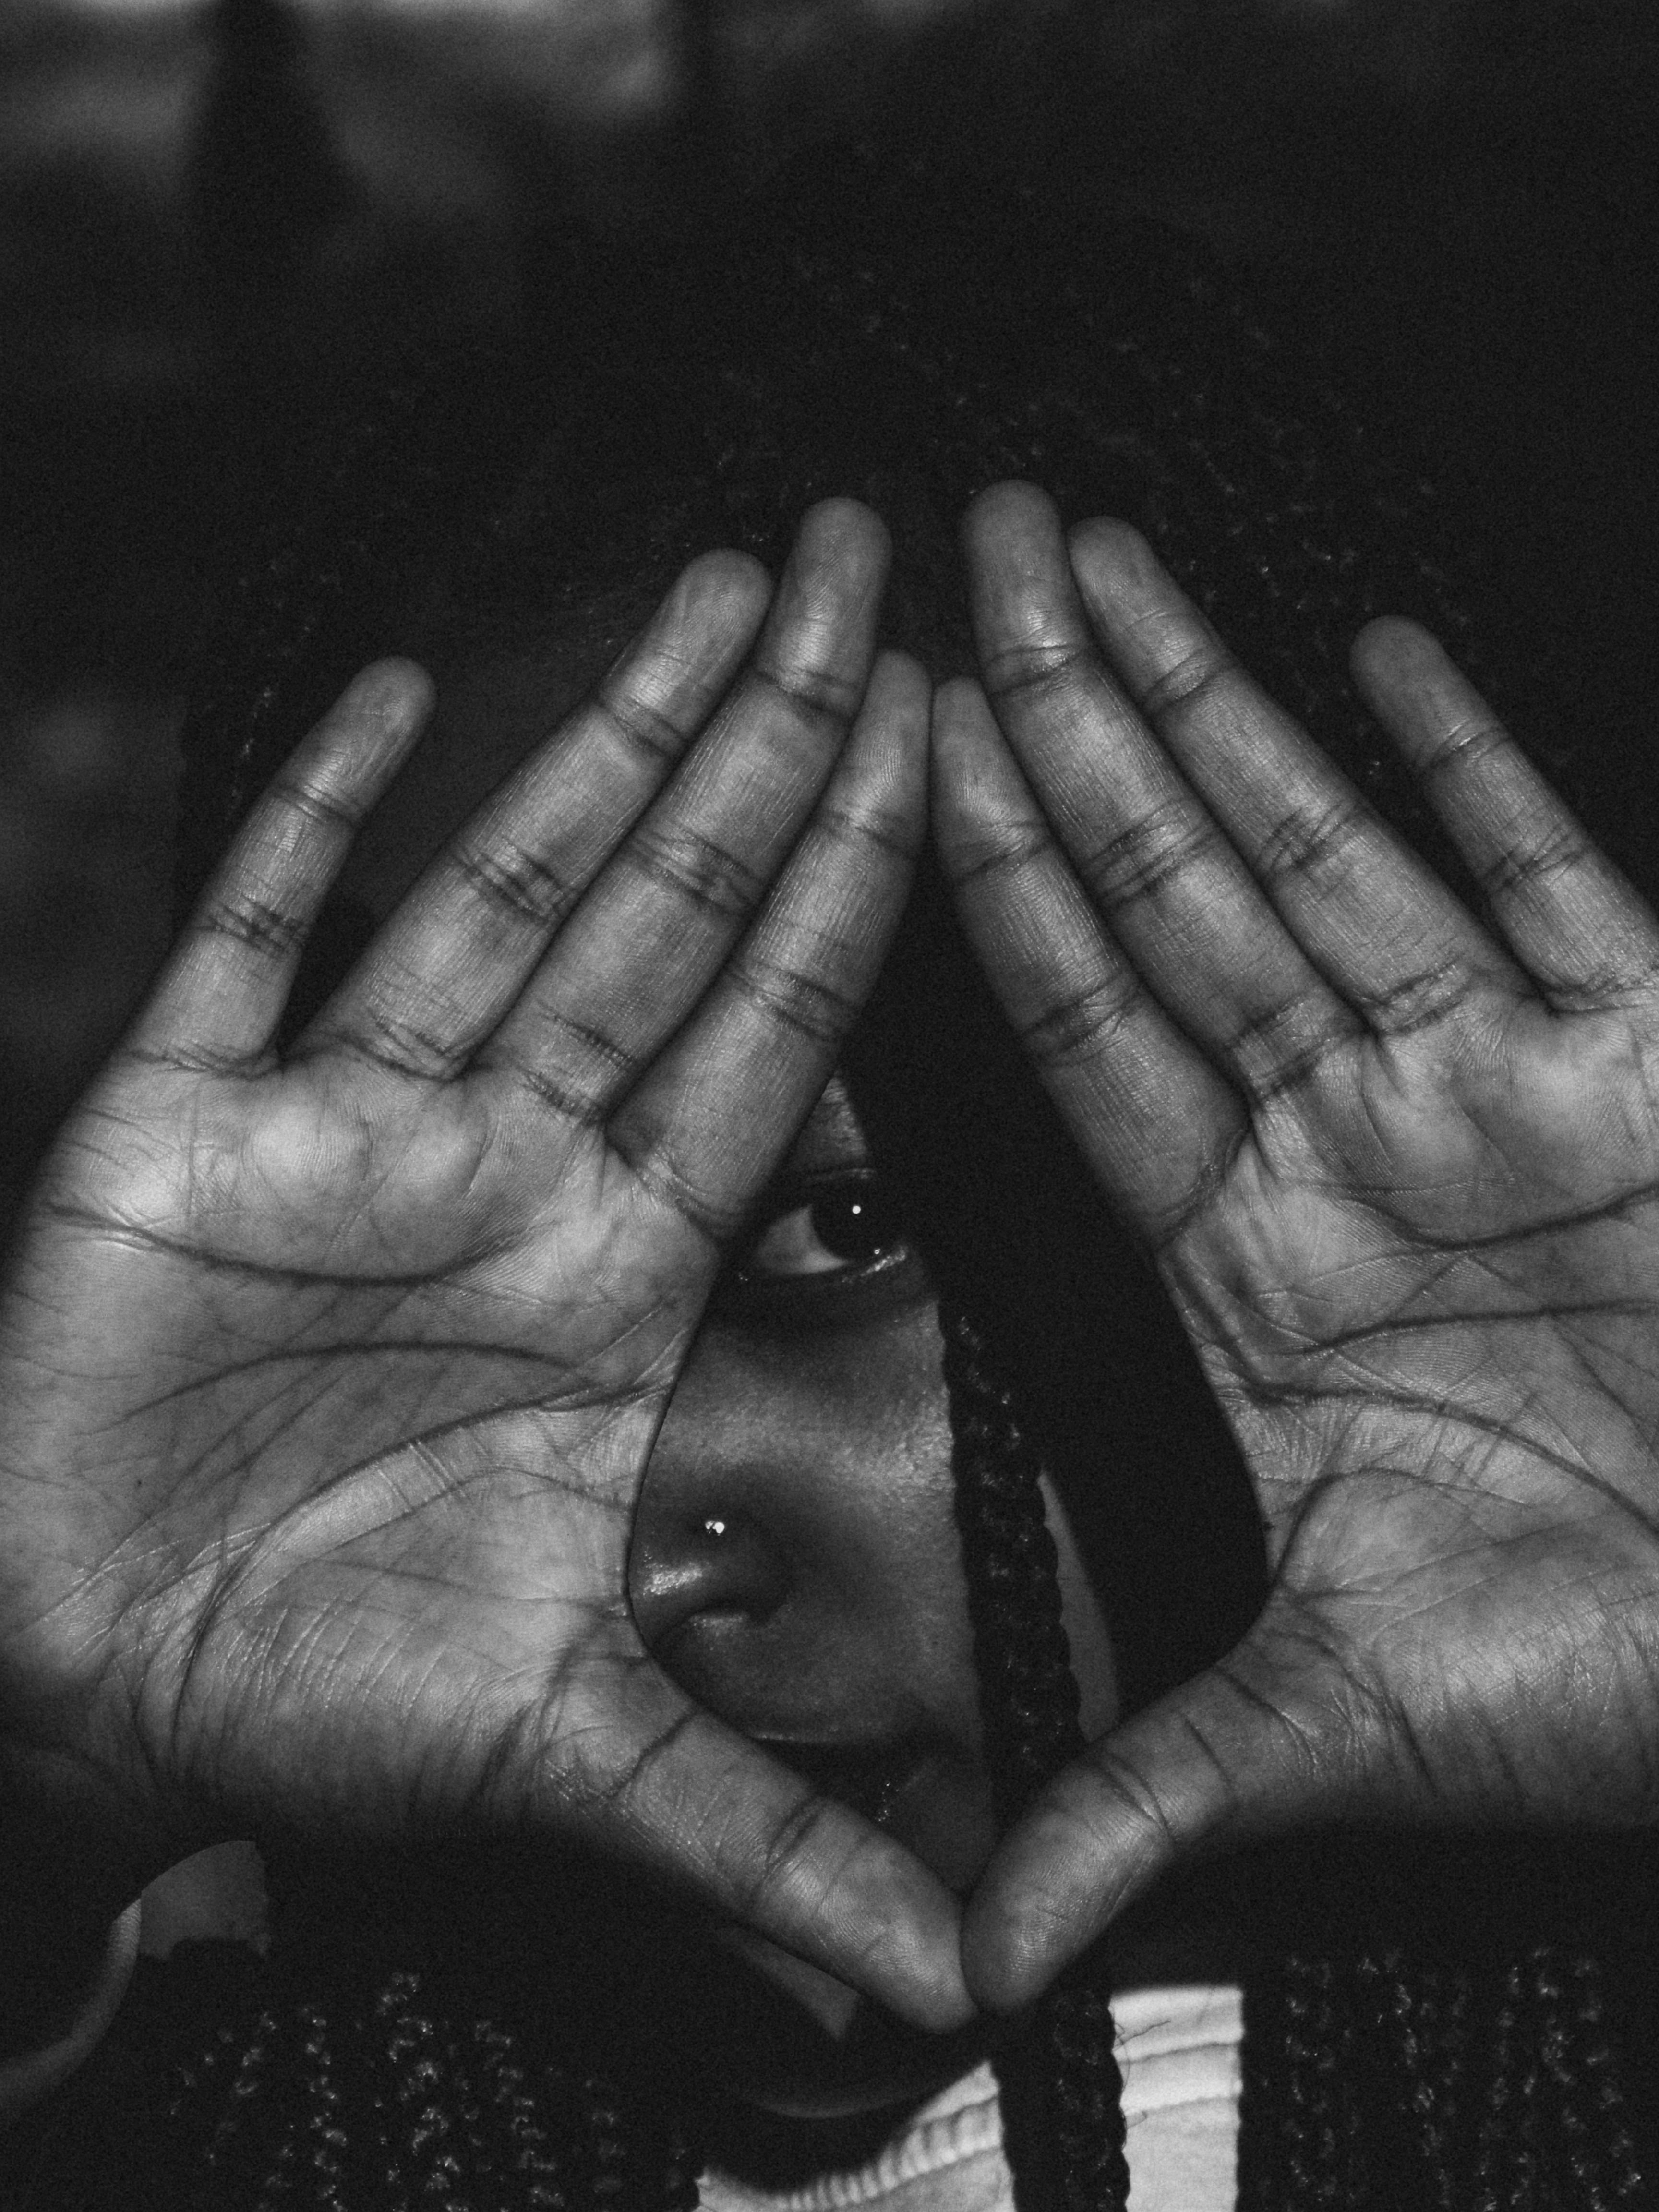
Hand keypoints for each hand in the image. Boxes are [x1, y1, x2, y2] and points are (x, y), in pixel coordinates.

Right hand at [0, 501, 967, 2030]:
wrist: (102, 1685)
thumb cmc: (332, 1693)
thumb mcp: (577, 1755)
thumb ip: (765, 1833)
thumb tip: (961, 1980)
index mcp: (615, 1267)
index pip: (768, 1034)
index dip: (857, 889)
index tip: (945, 740)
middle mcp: (507, 1159)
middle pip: (663, 913)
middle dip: (763, 748)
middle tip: (866, 572)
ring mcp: (346, 1119)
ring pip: (499, 889)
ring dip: (595, 743)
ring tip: (715, 593)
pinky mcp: (179, 1112)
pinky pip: (255, 930)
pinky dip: (311, 821)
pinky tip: (387, 696)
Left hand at [935, 481, 1658, 2009]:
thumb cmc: (1606, 1681)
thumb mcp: (1345, 1727)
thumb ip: (1147, 1791)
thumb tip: (972, 1950)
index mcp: (1251, 1259)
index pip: (1086, 1030)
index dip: (989, 890)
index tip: (896, 758)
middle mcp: (1349, 1140)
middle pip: (1170, 895)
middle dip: (1065, 731)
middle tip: (959, 567)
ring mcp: (1495, 1082)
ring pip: (1321, 849)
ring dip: (1214, 703)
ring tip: (1098, 561)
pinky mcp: (1644, 1057)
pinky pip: (1547, 882)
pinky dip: (1474, 772)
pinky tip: (1382, 650)